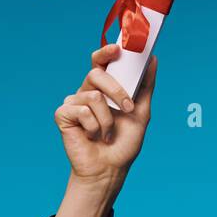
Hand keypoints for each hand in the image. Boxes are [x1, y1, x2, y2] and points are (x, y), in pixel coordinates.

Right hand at [54, 45, 157, 188]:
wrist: (110, 168)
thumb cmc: (123, 143)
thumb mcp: (141, 113)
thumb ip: (146, 87)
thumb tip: (153, 60)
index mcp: (103, 88)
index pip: (101, 62)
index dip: (106, 52)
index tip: (118, 48)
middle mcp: (87, 92)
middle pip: (96, 73)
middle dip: (116, 90)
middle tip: (126, 108)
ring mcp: (74, 103)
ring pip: (93, 96)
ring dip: (107, 119)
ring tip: (106, 133)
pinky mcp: (63, 115)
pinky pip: (81, 111)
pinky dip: (93, 127)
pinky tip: (92, 137)